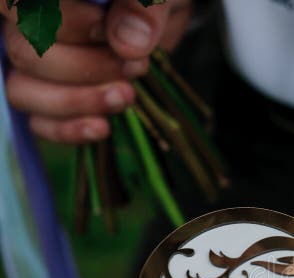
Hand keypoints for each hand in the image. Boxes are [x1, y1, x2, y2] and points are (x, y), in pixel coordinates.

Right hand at [1, 0, 191, 143]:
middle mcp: (23, 24)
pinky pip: (38, 122)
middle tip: (134, 66)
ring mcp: (32, 62)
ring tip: (126, 95)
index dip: (61, 24)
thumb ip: (142, 6)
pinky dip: (69, 129)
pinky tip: (102, 128)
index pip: (14, 3)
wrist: (158, 18)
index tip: (103, 30)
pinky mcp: (48, 97)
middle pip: (25, 54)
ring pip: (23, 91)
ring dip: (79, 101)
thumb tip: (127, 45)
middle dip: (86, 68)